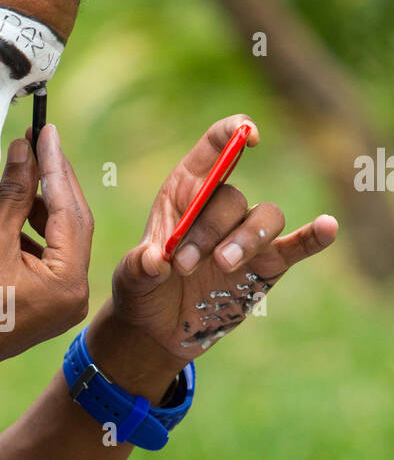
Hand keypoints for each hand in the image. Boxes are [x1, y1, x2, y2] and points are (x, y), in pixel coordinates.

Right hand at [0, 123, 92, 383]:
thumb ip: (15, 191)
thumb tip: (26, 148)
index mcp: (69, 281)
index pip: (71, 210)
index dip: (56, 166)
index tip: (46, 130)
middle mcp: (76, 295)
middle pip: (73, 224)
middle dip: (54, 182)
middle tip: (38, 141)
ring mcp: (63, 304)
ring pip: (61, 240)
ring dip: (41, 207)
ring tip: (15, 178)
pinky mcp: (48, 306)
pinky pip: (48, 259)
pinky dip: (32, 234)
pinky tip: (9, 213)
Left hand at [109, 115, 337, 361]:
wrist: (159, 328)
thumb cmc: (143, 290)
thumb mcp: (131, 278)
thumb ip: (139, 267)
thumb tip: (155, 261)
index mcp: (185, 189)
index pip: (217, 146)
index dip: (234, 132)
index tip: (247, 136)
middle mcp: (220, 204)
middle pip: (232, 196)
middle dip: (209, 230)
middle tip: (182, 265)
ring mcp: (246, 233)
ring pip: (264, 217)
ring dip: (245, 239)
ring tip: (222, 266)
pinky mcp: (268, 264)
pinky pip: (296, 245)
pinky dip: (314, 236)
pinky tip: (328, 228)